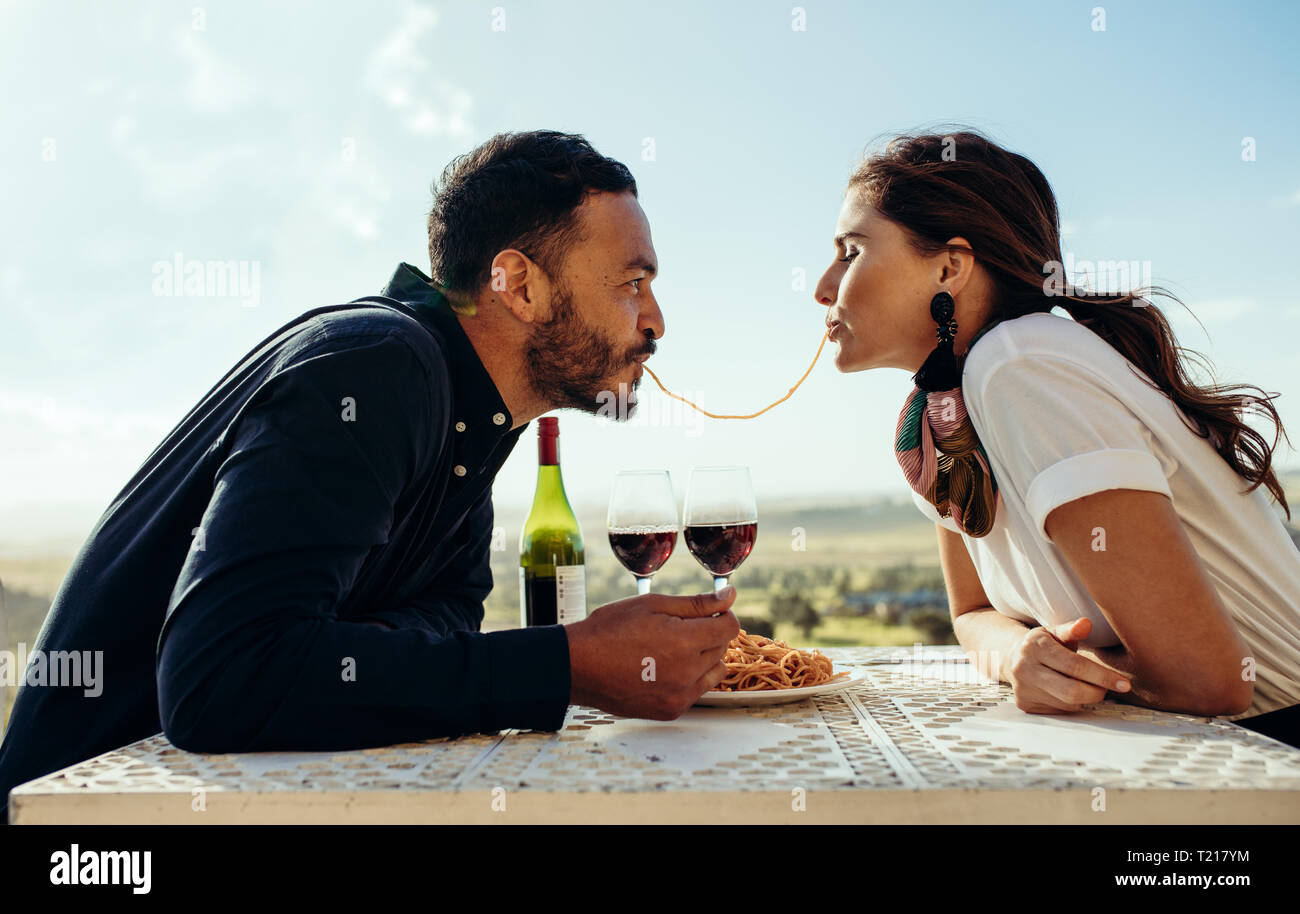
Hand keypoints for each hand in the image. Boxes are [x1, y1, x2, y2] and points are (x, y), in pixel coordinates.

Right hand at [565, 586, 740, 720]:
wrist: (578, 666)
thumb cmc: (610, 629)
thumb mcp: (653, 605)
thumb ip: (696, 602)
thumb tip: (731, 596)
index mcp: (686, 642)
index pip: (730, 627)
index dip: (721, 614)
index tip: (708, 611)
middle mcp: (688, 673)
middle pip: (722, 648)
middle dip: (708, 634)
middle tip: (677, 628)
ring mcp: (680, 696)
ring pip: (714, 672)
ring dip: (703, 658)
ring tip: (672, 650)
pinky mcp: (671, 711)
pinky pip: (696, 692)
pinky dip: (687, 679)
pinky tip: (662, 668)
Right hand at [1003, 617, 1131, 713]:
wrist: (1011, 657)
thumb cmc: (1041, 645)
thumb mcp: (1055, 632)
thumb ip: (1072, 630)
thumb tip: (1086, 623)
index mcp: (1035, 646)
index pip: (1075, 666)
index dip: (1103, 676)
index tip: (1123, 684)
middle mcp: (1024, 668)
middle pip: (1071, 691)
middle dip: (1096, 692)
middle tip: (1106, 688)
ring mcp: (1023, 689)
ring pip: (1067, 704)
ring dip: (1084, 698)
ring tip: (1084, 686)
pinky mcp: (1025, 704)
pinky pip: (1058, 711)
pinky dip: (1070, 704)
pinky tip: (1066, 692)